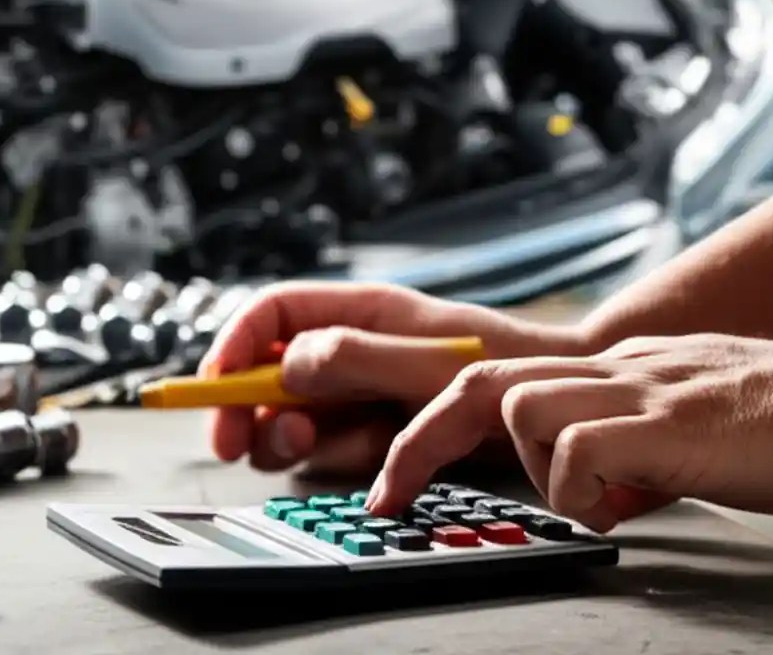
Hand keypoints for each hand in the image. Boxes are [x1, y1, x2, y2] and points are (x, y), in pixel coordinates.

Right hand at [198, 281, 584, 474]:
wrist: (556, 400)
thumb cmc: (505, 363)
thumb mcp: (427, 359)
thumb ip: (354, 357)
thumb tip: (287, 364)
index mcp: (357, 312)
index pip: (270, 315)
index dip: (233, 345)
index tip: (215, 386)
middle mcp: (351, 349)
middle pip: (268, 372)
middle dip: (246, 407)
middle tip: (239, 442)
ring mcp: (362, 392)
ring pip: (294, 416)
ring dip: (289, 437)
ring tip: (315, 444)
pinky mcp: (377, 430)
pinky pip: (334, 448)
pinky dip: (337, 459)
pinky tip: (369, 460)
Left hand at [365, 330, 772, 532]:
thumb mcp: (683, 427)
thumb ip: (625, 447)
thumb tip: (589, 492)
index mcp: (614, 368)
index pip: (499, 380)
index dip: (436, 426)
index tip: (400, 477)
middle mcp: (614, 368)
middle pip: (477, 381)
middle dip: (416, 441)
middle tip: (389, 497)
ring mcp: (639, 390)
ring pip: (515, 406)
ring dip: (527, 467)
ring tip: (589, 498)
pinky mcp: (671, 424)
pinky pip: (578, 449)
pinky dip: (578, 488)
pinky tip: (626, 505)